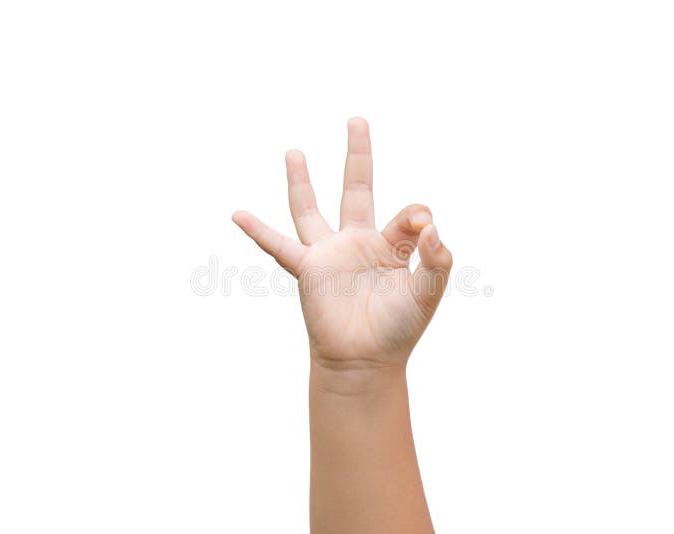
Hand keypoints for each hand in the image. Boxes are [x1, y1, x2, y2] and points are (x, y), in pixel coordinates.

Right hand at [232, 118, 451, 369]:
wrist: (366, 361)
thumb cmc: (400, 329)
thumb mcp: (428, 291)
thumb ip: (436, 258)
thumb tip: (432, 223)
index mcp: (391, 245)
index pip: (407, 216)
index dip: (418, 218)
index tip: (426, 228)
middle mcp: (358, 242)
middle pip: (356, 188)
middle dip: (357, 155)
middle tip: (357, 120)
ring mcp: (329, 254)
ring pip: (310, 210)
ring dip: (302, 181)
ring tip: (295, 152)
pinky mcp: (308, 270)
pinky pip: (278, 247)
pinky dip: (258, 232)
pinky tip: (237, 214)